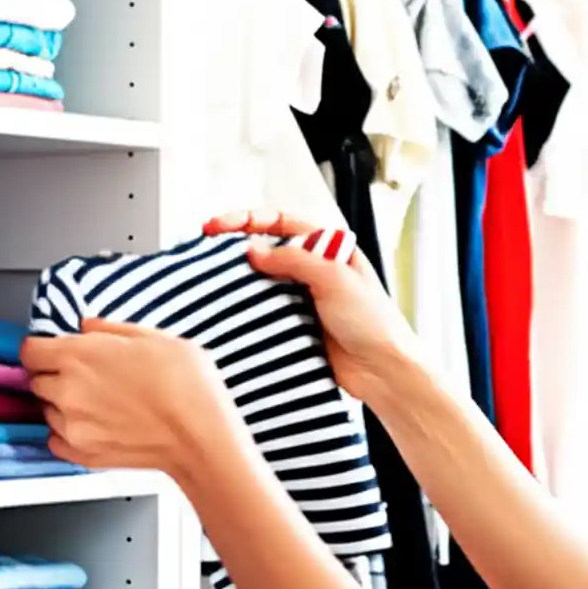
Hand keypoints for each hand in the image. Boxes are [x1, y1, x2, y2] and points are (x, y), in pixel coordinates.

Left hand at [20, 319, 240, 477]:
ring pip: (47, 410)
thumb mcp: (154, 337)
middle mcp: (67, 390)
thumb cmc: (185, 385)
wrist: (200, 436)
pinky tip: (94, 425)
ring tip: (98, 402)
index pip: (29, 350)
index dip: (41, 349)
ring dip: (62, 404)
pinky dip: (67, 433)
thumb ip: (111, 329)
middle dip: (54, 375)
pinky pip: (55, 441)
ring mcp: (72, 425)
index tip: (53, 351)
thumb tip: (88, 326)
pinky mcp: (82, 454)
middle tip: (86, 376)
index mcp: (79, 355)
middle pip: (36, 380)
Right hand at [204, 210, 419, 400]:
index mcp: (328, 246)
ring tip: (206, 271)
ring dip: (235, 272)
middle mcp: (313, 266)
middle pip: (266, 244)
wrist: (383, 370)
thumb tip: (252, 249)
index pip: (282, 221)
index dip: (249, 218)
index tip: (219, 225)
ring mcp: (301, 295)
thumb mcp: (333, 277)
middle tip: (204, 242)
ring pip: (260, 276)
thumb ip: (293, 259)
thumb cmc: (371, 320)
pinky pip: (262, 307)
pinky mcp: (293, 322)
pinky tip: (224, 304)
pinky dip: (243, 303)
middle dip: (235, 240)